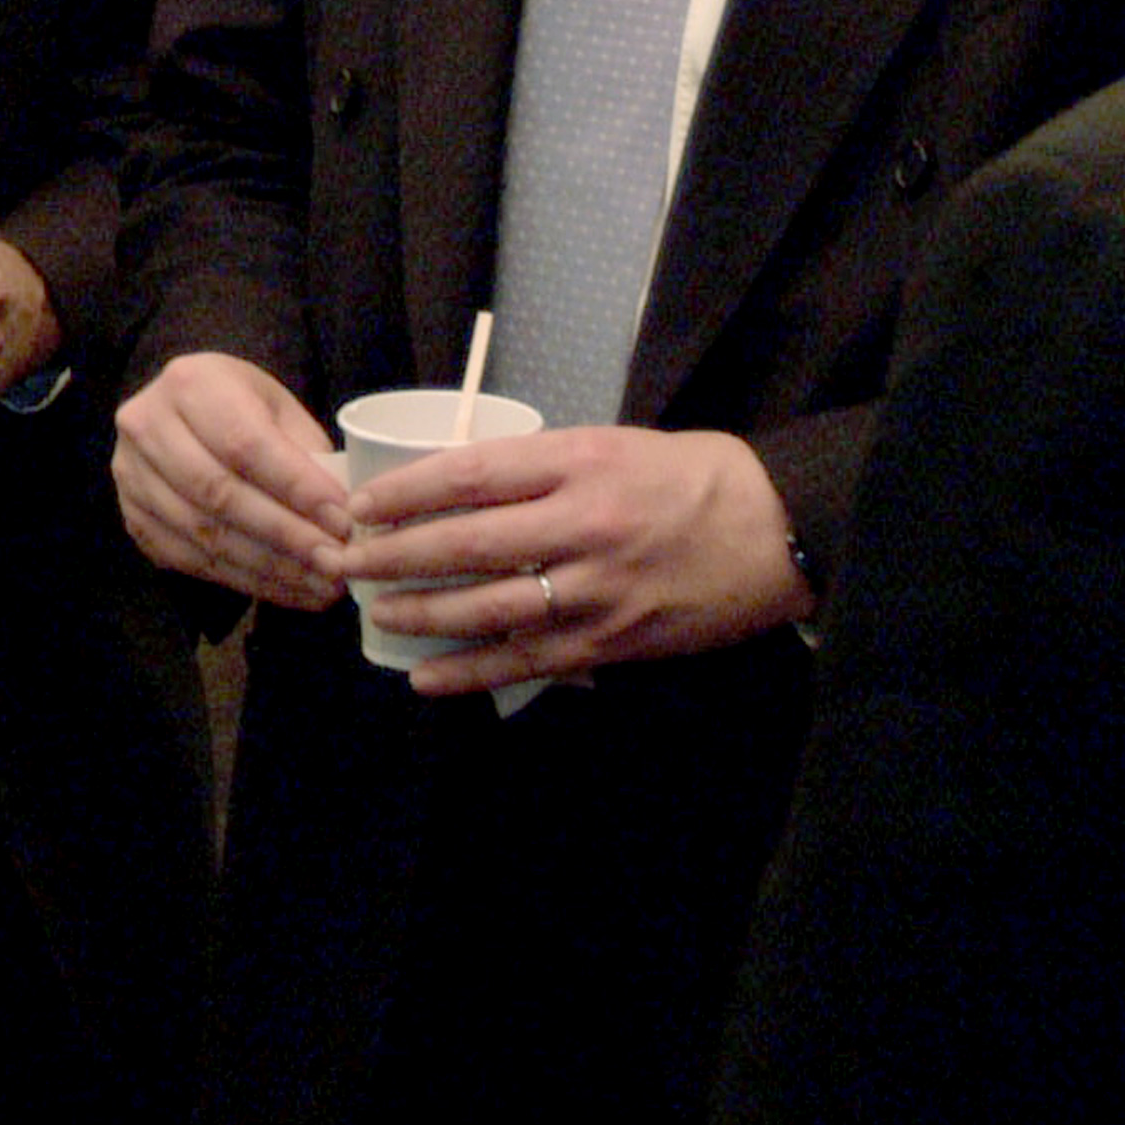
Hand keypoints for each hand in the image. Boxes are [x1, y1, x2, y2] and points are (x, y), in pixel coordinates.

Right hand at [111, 351, 349, 609]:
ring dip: (269, 567)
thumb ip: (303, 453)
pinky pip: (191, 561)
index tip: (343, 519)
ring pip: (204, 534)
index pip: (245, 444)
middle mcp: (146, 427)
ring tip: (320, 584)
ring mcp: (131, 477)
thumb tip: (339, 516)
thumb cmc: (241, 406)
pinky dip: (244, 581)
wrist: (181, 412)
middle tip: (335, 562)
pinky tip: (287, 589)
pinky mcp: (133, 519)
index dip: (296, 487)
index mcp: (189, 384)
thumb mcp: (277, 408)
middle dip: (286, 535)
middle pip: (220, 494)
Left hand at [342, 426, 805, 690]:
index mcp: (581, 461)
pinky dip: (469, 671)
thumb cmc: (691, 478)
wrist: (776, 529)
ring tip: (378, 613)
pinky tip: (425, 678)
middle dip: (397, 555)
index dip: (409, 492)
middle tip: (348, 561)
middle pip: (468, 542)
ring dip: (423, 613)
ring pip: (489, 606)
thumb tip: (460, 490)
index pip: (472, 474)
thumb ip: (543, 468)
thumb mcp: (614, 446)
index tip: (364, 504)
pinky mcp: (614, 640)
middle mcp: (585, 523)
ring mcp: (598, 588)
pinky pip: (526, 660)